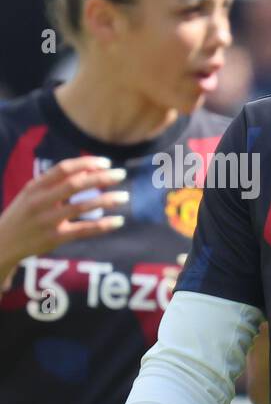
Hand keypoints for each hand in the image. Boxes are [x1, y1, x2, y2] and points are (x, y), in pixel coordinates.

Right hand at [0, 156, 127, 278]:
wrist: (2, 242)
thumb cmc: (24, 214)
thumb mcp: (33, 194)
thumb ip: (57, 182)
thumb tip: (87, 170)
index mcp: (35, 187)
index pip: (63, 168)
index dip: (86, 163)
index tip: (106, 162)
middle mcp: (40, 201)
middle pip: (75, 184)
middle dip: (101, 178)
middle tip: (121, 174)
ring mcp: (47, 220)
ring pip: (82, 207)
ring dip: (107, 200)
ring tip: (124, 196)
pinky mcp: (55, 238)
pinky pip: (84, 230)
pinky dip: (103, 225)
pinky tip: (119, 221)